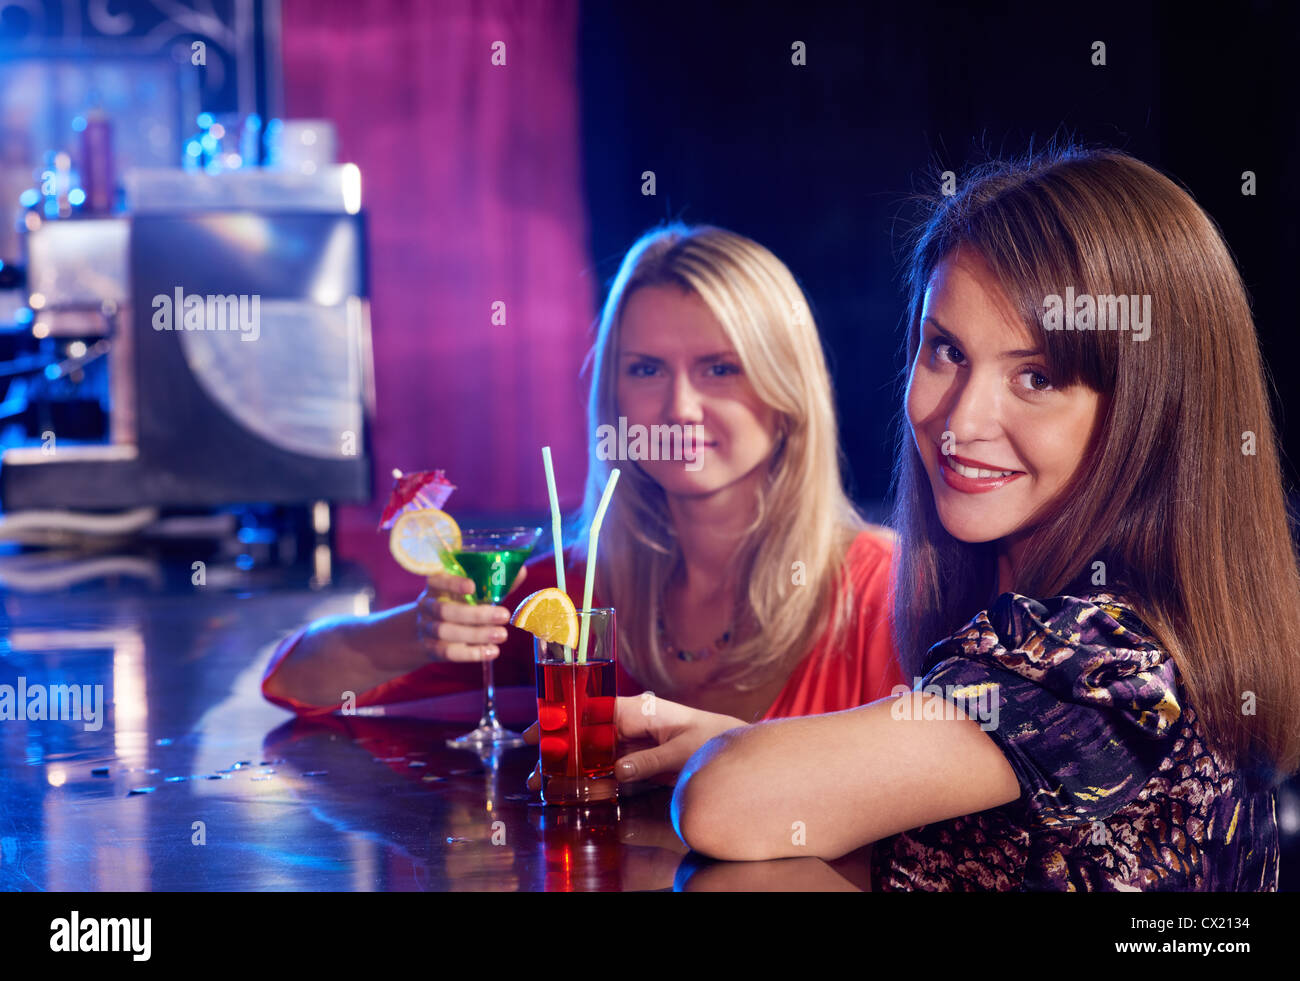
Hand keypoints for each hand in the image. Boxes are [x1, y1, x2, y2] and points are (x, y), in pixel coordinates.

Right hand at [415, 565, 525, 661]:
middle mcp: (427, 606)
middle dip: (476, 614)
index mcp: (436, 587)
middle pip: (446, 610)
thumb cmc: (458, 606)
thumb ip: (494, 585)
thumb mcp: (472, 594)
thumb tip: (521, 571)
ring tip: (502, 635)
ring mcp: (427, 628)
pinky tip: (492, 651)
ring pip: (446, 632)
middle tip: (504, 615)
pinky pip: (449, 652)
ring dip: (476, 634)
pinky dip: (471, 653)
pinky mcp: (431, 649)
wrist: (427, 635)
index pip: (438, 581)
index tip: (473, 586)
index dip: (453, 583)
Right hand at [524, 694, 744, 790]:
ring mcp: (633, 742)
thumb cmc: (711, 739)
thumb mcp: (683, 751)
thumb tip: (618, 771)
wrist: (732, 747)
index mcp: (640, 710)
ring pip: (593, 753)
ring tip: (545, 784)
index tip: (539, 733)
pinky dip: (592, 778)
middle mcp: (631, 724)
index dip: (564, 719)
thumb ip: (650, 761)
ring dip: (571, 767)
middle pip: (587, 735)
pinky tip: (575, 790)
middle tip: (535, 771)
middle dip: (560, 750)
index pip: (593, 710)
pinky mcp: (638, 761)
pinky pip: (609, 768)